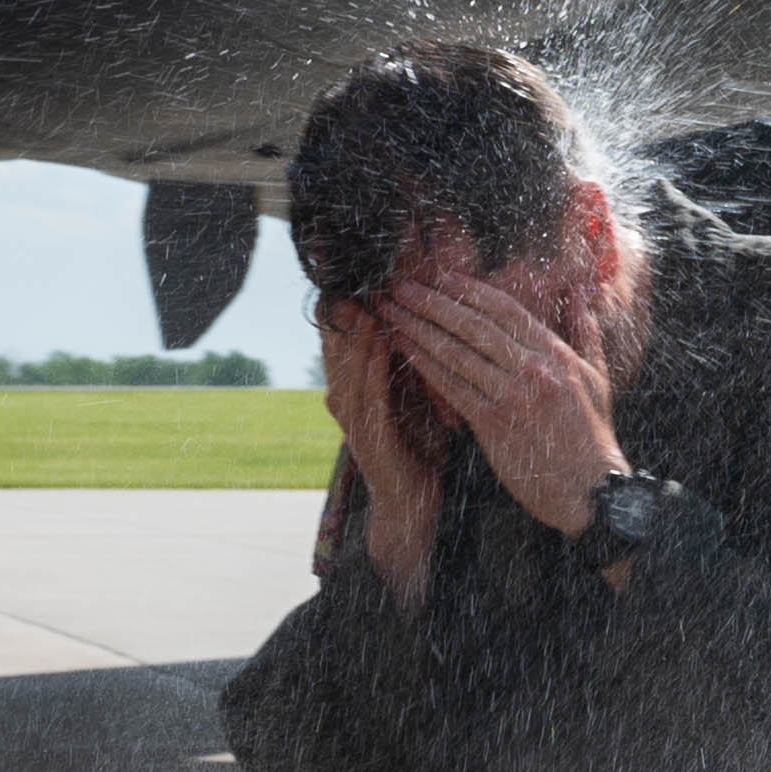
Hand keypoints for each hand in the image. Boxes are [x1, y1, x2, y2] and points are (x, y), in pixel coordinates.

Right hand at [317, 298, 441, 596]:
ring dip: (356, 333)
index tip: (364, 269)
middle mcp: (349, 399)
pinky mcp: (370, 441)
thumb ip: (412, 360)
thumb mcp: (415, 395)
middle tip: (355, 273)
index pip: (349, 337)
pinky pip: (370, 399)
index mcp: (359, 387)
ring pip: (349, 367)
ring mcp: (356, 421)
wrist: (415, 503)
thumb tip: (430, 315)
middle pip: (340, 346)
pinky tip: (381, 345)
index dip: (353, 303)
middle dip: (347, 310)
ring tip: (364, 297)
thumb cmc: (419, 445)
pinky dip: (373, 370)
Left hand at [382, 271, 627, 538]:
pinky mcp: (494, 423)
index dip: (470, 290)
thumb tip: (580, 293)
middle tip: (401, 287)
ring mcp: (512, 395)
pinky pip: (451, 386)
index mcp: (556, 354)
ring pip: (456, 352)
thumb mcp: (598, 377)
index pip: (506, 310)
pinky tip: (403, 349)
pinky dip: (424, 365)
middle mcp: (533, 369)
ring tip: (391, 312)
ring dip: (418, 328)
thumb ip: (585, 333)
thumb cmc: (593, 435)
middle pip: (473, 325)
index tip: (441, 277)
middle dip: (433, 303)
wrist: (590, 489)